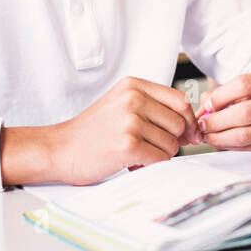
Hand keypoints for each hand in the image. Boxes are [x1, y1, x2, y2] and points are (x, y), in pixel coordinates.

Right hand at [3, 76, 198, 185]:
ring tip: (137, 154)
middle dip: (173, 141)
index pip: (180, 100)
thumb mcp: (120, 105)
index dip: (188, 120)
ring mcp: (130, 121)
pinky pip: (160, 158)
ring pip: (171, 143)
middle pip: (179, 123)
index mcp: (133, 86)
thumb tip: (191, 127)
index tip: (187, 134)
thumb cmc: (91, 132)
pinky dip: (151, 165)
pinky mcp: (127, 145)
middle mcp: (133, 99)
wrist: (59, 149)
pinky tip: (133, 163)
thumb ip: (152, 107)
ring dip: (160, 154)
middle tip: (153, 148)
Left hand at [197, 66, 250, 156]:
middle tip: (202, 124)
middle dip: (216, 120)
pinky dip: (230, 145)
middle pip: (244, 112)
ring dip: (219, 137)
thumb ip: (234, 90)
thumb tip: (204, 106)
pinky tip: (221, 141)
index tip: (207, 104)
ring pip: (245, 134)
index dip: (219, 96)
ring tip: (207, 134)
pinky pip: (250, 147)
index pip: (244, 84)